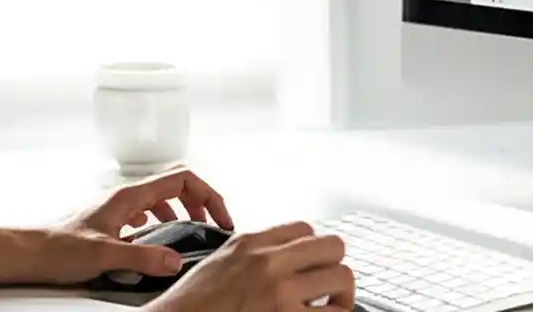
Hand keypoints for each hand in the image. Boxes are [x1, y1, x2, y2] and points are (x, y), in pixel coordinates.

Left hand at [33, 168, 235, 284]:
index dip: (209, 195)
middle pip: (178, 186)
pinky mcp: (113, 221)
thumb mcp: (104, 255)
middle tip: (213, 225)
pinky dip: (166, 221)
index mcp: (131, 195)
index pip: (183, 179)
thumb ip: (142, 257)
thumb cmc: (58, 248)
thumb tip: (176, 261)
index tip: (219, 218)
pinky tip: (160, 240)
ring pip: (164, 198)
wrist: (28, 253)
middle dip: (202, 202)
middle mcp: (128, 196)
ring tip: (193, 230)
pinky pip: (149, 213)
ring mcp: (120, 207)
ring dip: (185, 210)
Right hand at [145, 221, 355, 311]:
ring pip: (343, 278)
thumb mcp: (218, 262)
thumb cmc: (189, 305)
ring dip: (342, 295)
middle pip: (333, 246)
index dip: (312, 248)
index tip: (311, 264)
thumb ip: (251, 253)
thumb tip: (281, 255)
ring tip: (333, 308)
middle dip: (335, 266)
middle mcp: (268, 263)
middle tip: (330, 287)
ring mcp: (279, 293)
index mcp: (250, 243)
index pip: (304, 228)